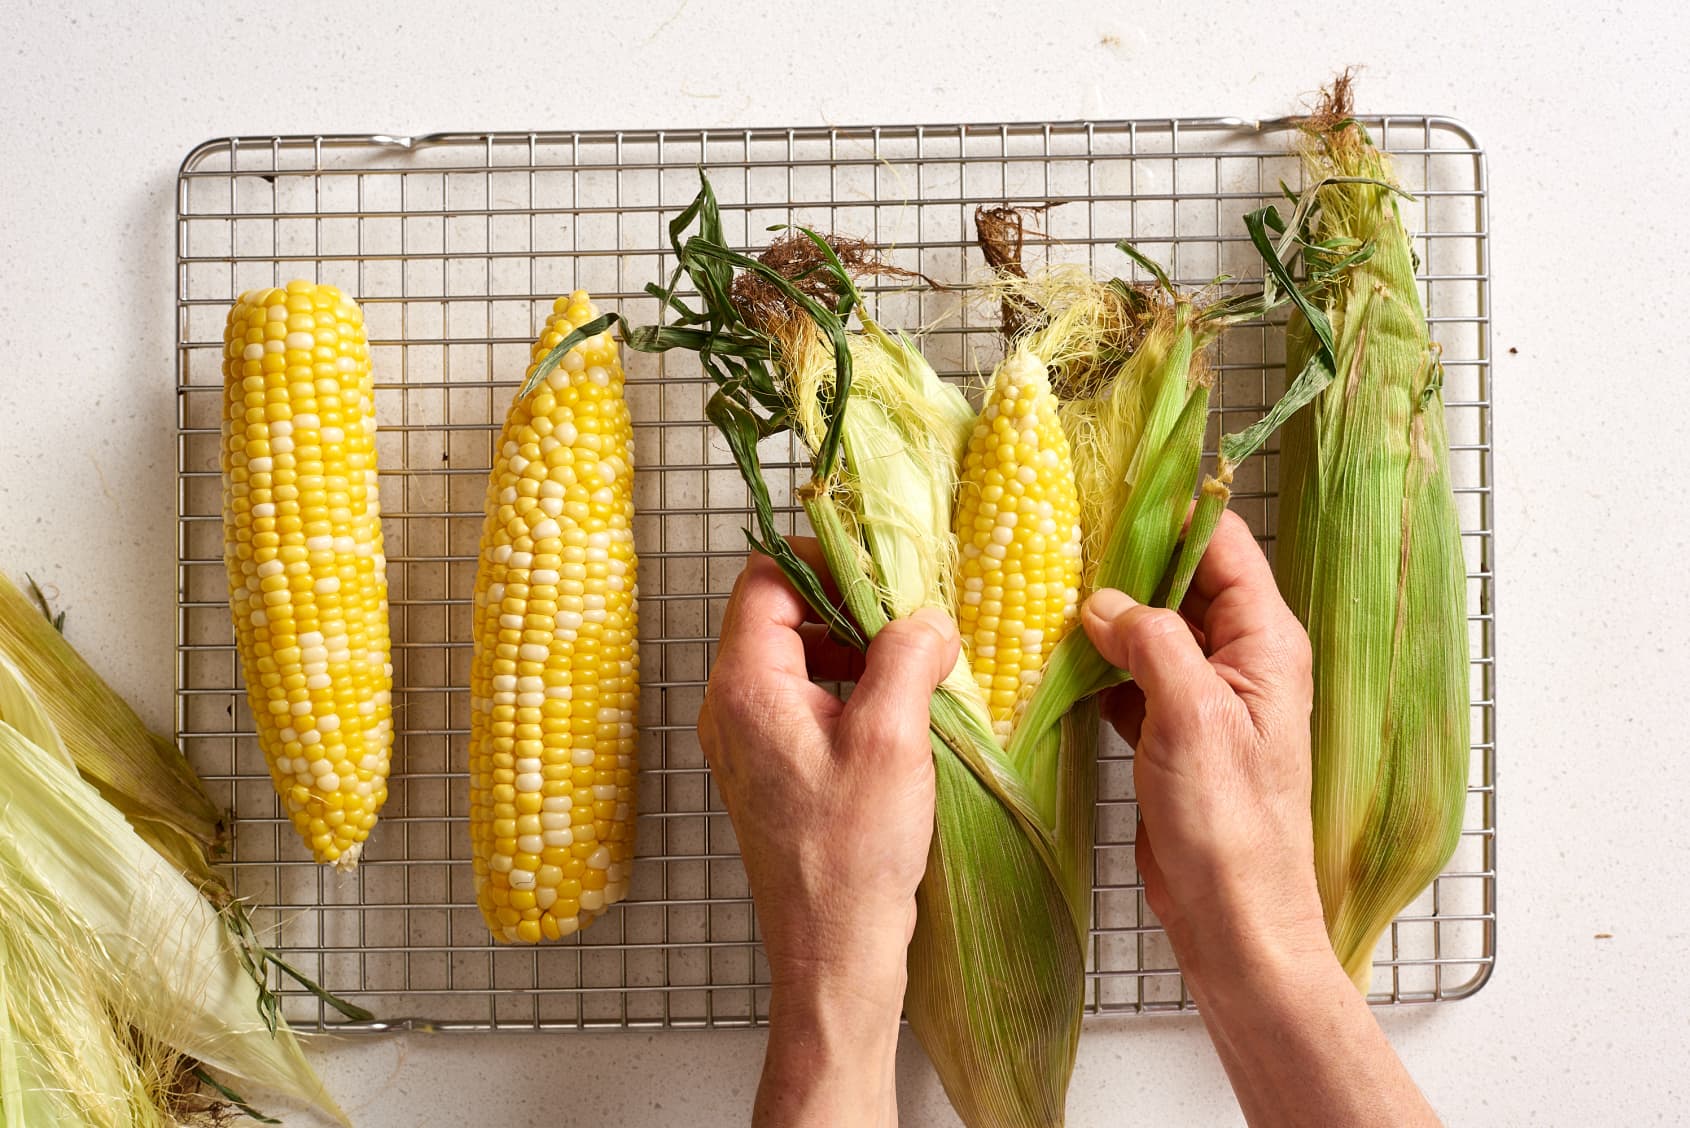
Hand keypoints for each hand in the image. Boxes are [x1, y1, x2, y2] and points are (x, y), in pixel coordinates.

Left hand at [698, 543, 958, 1126]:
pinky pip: (806, 703)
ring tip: (914, 670)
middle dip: (849, 607)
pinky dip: (851, 692)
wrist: (834, 950)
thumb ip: (906, 656)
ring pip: (797, 659)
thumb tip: (925, 616)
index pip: (763, 579)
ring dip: (856, 651)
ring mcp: (749, 742)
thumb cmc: (852, 854)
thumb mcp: (891, 738)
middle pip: (780, 615)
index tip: (882, 572)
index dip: (822, 560)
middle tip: (910, 621)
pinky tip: (900, 714)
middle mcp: (732, 709)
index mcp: (745, 688)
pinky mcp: (774, 771)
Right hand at [1081, 510, 1323, 968]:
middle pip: (1182, 582)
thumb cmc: (1230, 825)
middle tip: (1060, 537)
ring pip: (1150, 631)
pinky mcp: (1171, 734)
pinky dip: (1096, 667)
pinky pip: (1130, 679)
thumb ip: (1151, 644)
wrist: (1233, 920)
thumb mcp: (1192, 718)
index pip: (1224, 546)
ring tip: (1044, 586)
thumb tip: (1101, 601)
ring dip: (1104, 616)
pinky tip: (1052, 657)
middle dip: (1124, 560)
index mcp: (1265, 643)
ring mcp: (1203, 699)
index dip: (1174, 510)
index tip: (1110, 490)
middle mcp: (1239, 661)